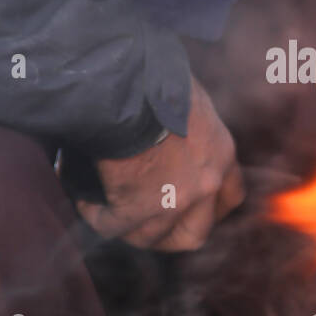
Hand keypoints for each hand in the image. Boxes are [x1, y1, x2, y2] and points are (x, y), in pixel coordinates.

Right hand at [76, 75, 244, 250]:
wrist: (129, 85)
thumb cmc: (155, 77)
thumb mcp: (189, 98)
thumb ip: (189, 122)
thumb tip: (170, 127)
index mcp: (221, 153)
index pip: (231, 196)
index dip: (211, 208)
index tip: (192, 208)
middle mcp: (206, 182)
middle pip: (195, 233)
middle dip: (170, 235)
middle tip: (146, 224)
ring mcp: (174, 200)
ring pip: (151, 237)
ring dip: (128, 229)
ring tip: (106, 213)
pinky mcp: (137, 207)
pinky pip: (114, 226)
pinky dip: (97, 218)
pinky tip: (85, 204)